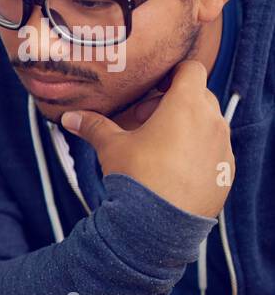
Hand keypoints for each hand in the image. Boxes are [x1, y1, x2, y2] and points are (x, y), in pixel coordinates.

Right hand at [60, 60, 233, 217]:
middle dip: (173, 103)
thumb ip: (93, 126)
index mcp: (186, 105)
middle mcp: (212, 121)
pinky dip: (198, 152)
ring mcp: (223, 147)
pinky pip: (215, 150)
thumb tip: (68, 117)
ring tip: (159, 148)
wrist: (159, 224)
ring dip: (187, 127)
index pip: (191, 69)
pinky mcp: (226, 171)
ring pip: (208, 124)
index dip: (171, 75)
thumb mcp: (111, 147)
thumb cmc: (137, 177)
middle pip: (199, 96)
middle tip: (145, 123)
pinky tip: (174, 171)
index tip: (153, 90)